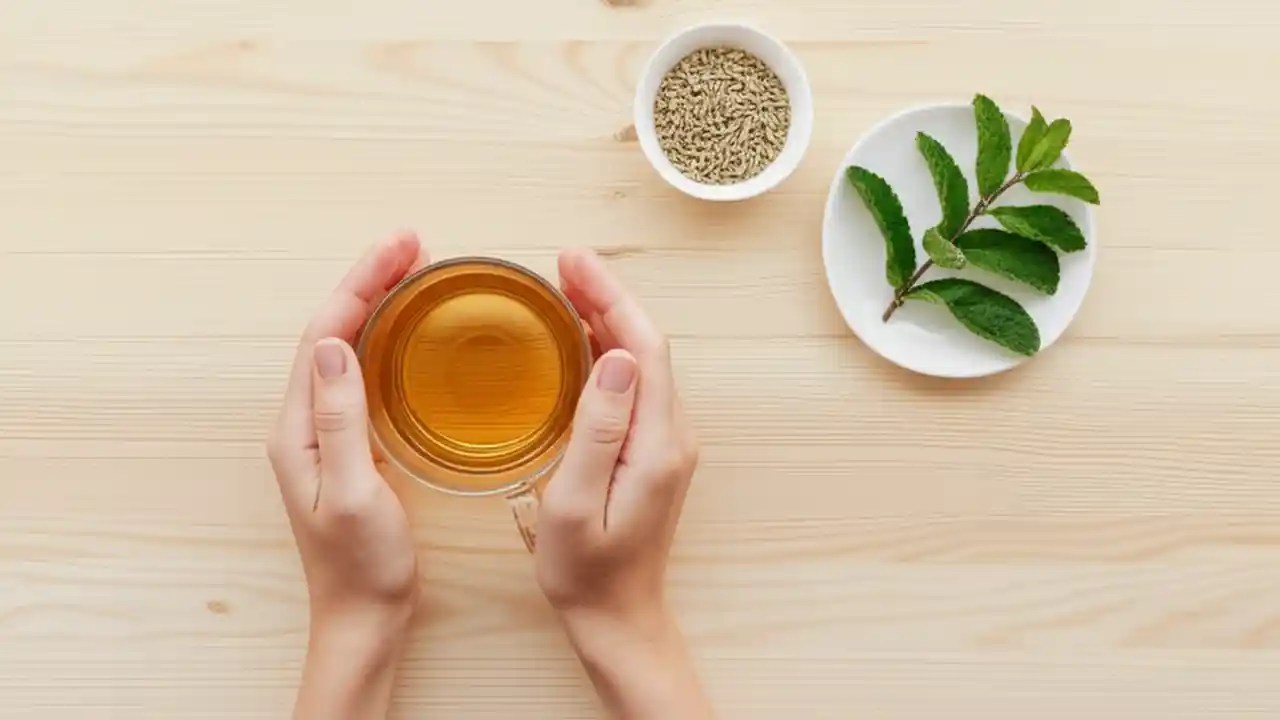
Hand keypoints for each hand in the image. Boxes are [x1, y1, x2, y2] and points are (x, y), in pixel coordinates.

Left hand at [267, 232, 425, 719]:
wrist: (364, 614)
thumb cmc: (360, 565)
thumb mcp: (351, 493)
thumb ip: (341, 421)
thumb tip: (338, 346)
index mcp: (298, 428)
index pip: (326, 335)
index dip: (360, 285)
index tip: (399, 249)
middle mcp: (304, 422)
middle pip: (334, 332)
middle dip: (369, 282)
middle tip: (413, 246)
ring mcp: (326, 433)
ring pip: (350, 349)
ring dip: (378, 306)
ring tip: (414, 273)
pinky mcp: (350, 445)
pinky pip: (366, 375)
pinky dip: (388, 342)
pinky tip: (412, 336)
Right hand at [536, 248, 711, 718]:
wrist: (617, 618)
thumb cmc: (585, 571)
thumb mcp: (573, 502)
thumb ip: (598, 430)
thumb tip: (619, 359)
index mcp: (657, 444)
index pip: (645, 348)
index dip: (611, 298)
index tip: (572, 263)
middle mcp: (673, 436)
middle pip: (648, 346)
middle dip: (607, 297)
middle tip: (562, 264)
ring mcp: (666, 444)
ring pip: (644, 362)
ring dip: (609, 319)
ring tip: (565, 288)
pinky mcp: (653, 453)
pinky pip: (636, 386)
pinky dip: (609, 351)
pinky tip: (580, 340)